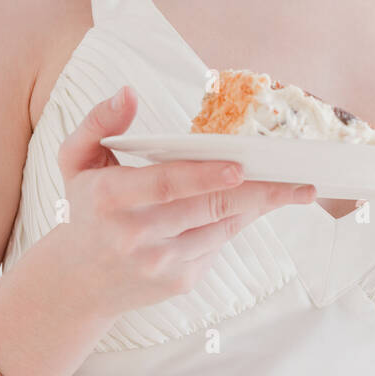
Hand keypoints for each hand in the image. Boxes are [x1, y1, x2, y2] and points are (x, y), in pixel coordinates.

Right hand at [50, 86, 315, 316]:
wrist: (78, 282)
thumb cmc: (85, 209)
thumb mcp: (75, 160)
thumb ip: (99, 122)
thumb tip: (128, 92)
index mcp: (109, 199)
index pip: (165, 185)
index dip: (205, 175)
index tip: (241, 166)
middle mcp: (134, 236)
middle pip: (208, 208)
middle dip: (259, 192)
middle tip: (299, 182)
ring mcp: (159, 264)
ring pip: (222, 228)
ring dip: (258, 206)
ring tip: (292, 189)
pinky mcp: (179, 281)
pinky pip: (218, 245)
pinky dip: (237, 222)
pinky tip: (255, 204)